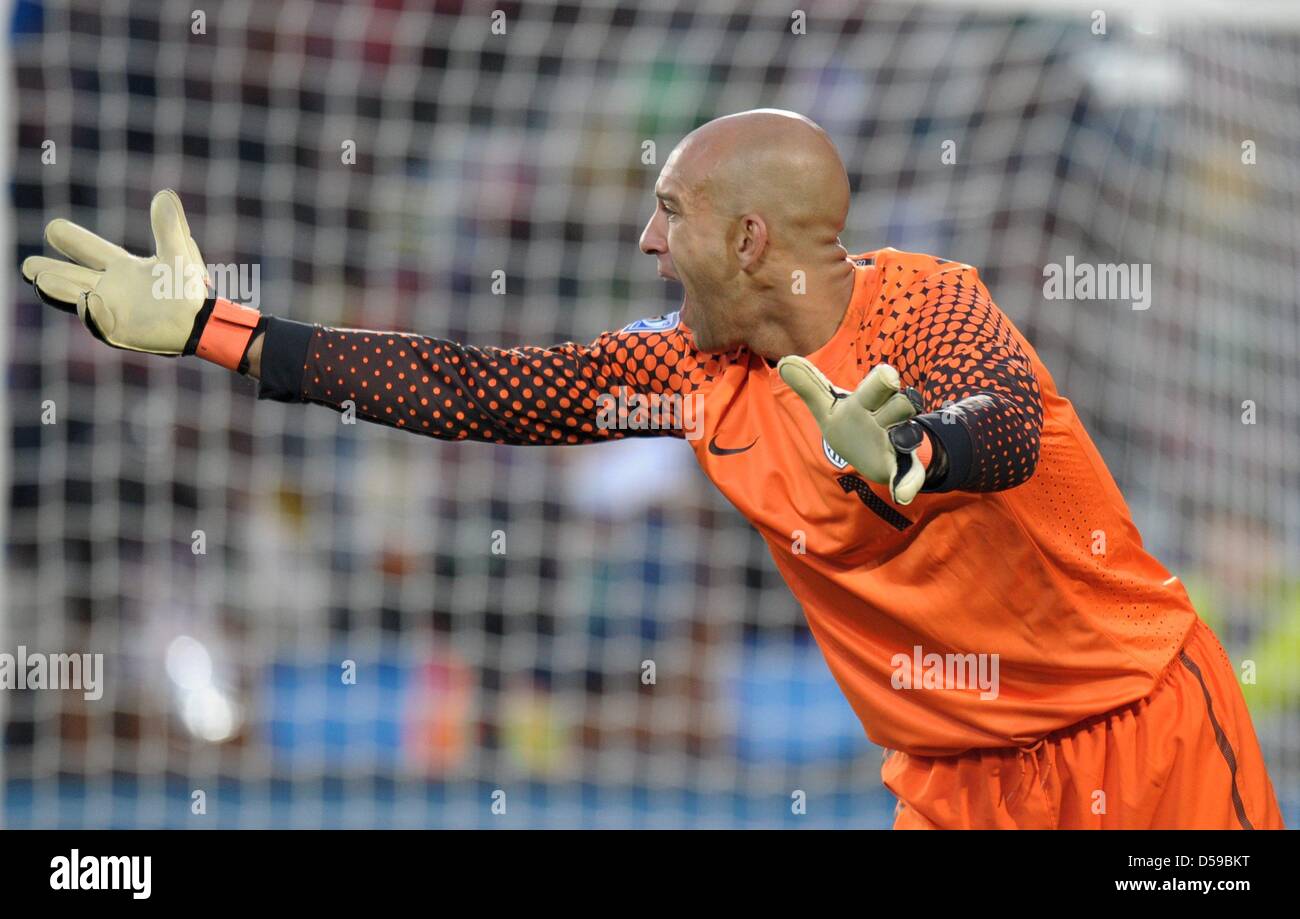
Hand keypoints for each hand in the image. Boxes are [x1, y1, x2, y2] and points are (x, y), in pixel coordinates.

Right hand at [21, 189, 209, 354]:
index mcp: (121, 267)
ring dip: (58, 290)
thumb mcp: (179, 253)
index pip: (88, 249)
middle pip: (69, 276)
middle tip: (28, 267)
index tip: (54, 227)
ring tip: (40, 280)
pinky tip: (87, 299)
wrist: (204, 322)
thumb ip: (169, 227)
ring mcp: (111, 309)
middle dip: (48, 270)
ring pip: (74, 298)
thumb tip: (164, 195)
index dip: (70, 238)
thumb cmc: (190, 289)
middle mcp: (109, 287)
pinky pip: (99, 322)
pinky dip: (92, 311)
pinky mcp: (119, 330)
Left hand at [778, 357, 927, 504]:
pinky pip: (909, 476)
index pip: (878, 387)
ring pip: (907, 435)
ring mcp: (896, 443)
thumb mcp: (828, 407)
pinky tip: (902, 495)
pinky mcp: (900, 468)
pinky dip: (906, 484)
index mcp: (868, 402)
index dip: (883, 381)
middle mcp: (887, 418)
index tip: (887, 375)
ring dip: (903, 438)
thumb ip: (809, 386)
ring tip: (899, 440)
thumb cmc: (852, 421)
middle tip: (901, 396)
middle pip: (900, 405)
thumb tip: (785, 362)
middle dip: (900, 402)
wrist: (876, 453)